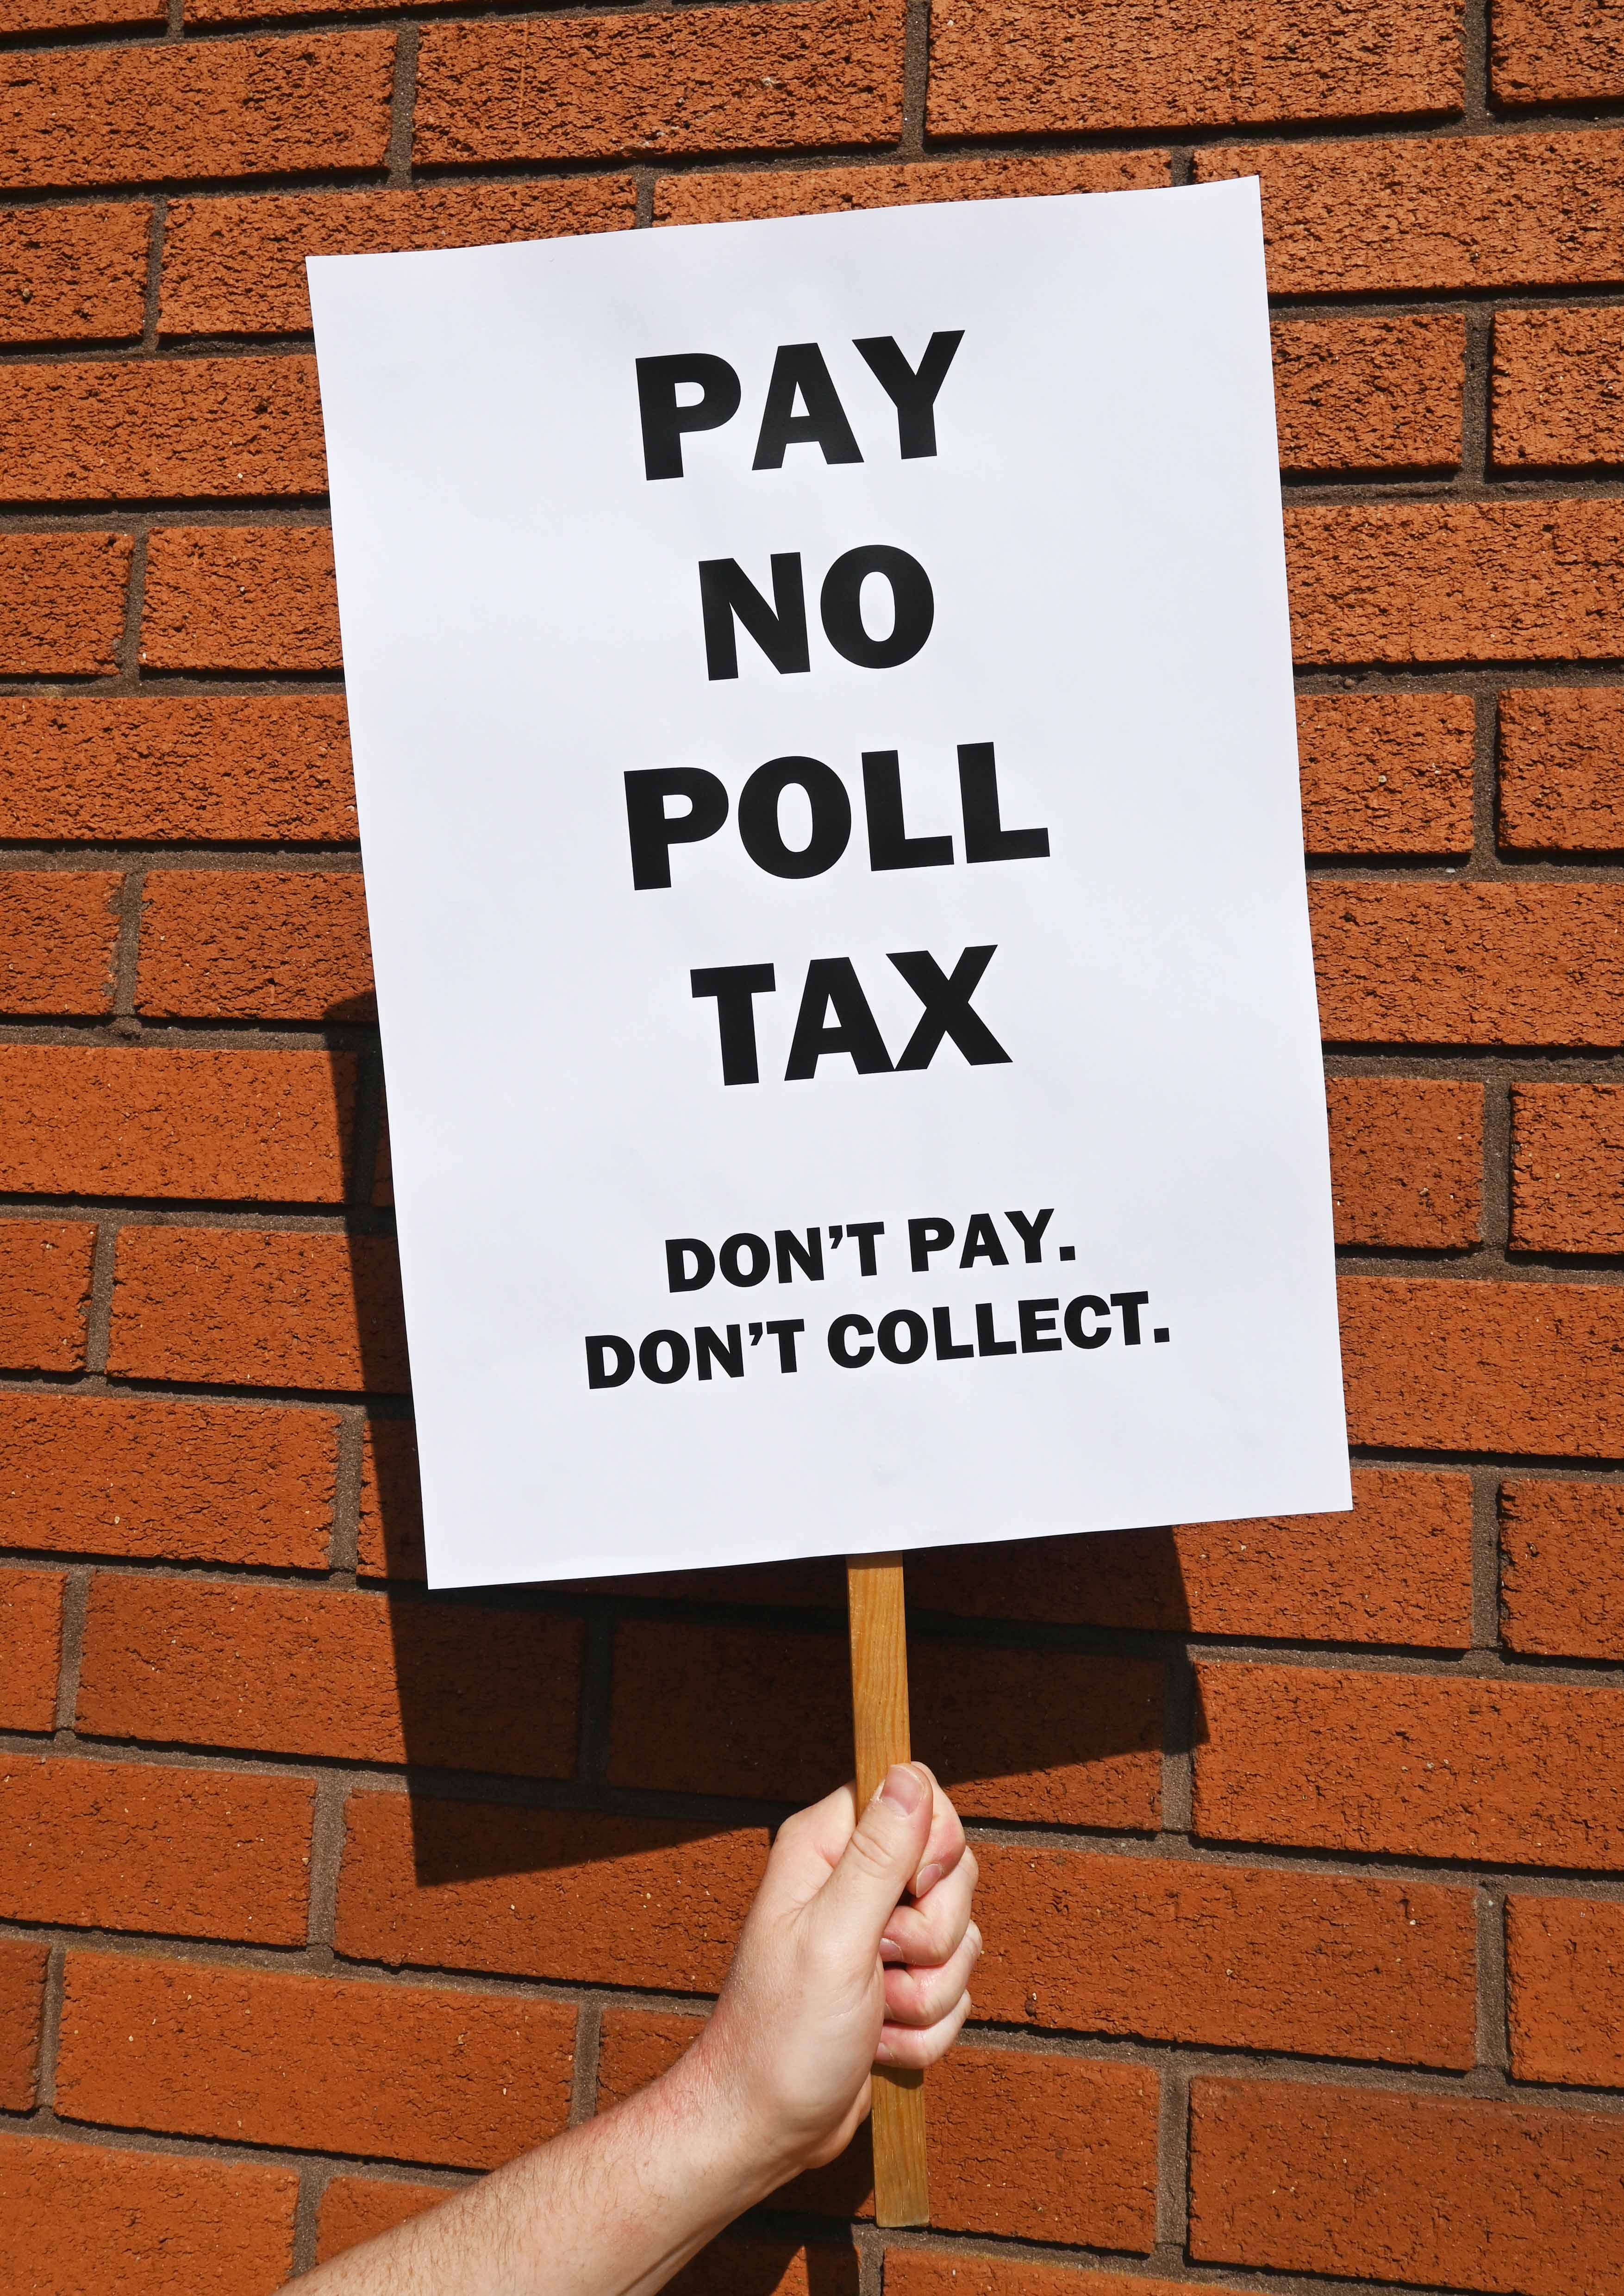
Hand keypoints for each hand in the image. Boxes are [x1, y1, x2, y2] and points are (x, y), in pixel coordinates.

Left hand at [690, 1764, 978, 2193]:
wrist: (767, 2127)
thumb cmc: (781, 2036)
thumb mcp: (834, 1938)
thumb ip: (879, 1855)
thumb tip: (912, 1775)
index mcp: (827, 1847)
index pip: (916, 1795)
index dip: (933, 1846)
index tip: (913, 1889)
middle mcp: (853, 1881)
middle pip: (951, 1870)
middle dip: (932, 1936)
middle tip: (880, 1963)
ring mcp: (877, 1935)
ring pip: (960, 1940)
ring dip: (926, 1994)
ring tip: (870, 2014)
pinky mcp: (897, 1984)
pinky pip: (954, 1993)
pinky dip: (923, 2029)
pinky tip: (876, 2042)